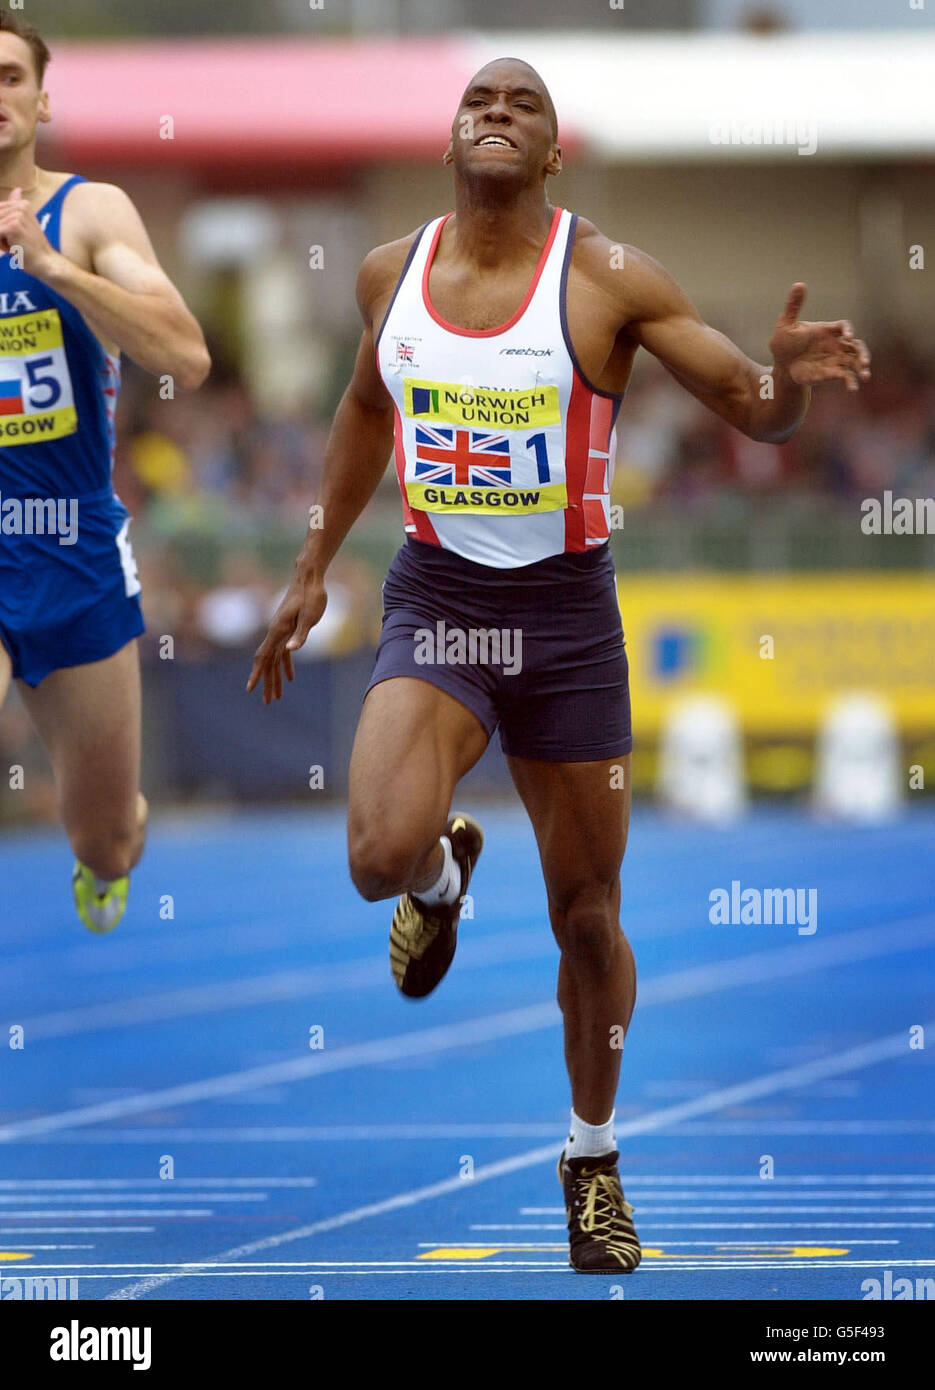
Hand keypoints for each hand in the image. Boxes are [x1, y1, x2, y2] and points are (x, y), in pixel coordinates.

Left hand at [0, 186, 56, 278]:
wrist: (44, 261)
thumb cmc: (32, 247)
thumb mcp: (23, 224)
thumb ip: (15, 207)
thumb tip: (16, 189)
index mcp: (22, 204)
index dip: (2, 227)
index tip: (14, 236)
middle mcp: (20, 206)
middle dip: (1, 234)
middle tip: (15, 243)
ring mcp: (17, 215)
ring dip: (1, 240)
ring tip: (15, 245)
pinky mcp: (13, 226)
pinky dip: (1, 244)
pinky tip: (13, 248)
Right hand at [246, 576, 326, 704]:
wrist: (309, 578)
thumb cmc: (311, 596)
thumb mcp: (310, 616)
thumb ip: (300, 634)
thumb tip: (290, 650)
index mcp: (278, 631)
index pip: (263, 657)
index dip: (256, 673)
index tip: (250, 689)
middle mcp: (276, 632)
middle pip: (268, 663)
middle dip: (267, 683)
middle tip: (267, 702)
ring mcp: (281, 631)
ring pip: (275, 659)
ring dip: (275, 678)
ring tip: (277, 696)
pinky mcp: (289, 629)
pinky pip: (284, 652)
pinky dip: (285, 665)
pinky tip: (290, 677)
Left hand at [769, 283, 870, 392]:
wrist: (781, 365)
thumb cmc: (783, 343)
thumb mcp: (786, 324)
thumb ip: (793, 306)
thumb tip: (799, 284)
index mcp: (827, 331)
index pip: (843, 327)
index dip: (848, 329)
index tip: (847, 336)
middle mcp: (835, 344)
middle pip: (856, 346)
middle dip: (863, 353)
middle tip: (865, 361)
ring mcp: (835, 359)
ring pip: (855, 362)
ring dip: (862, 368)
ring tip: (865, 375)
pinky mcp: (832, 373)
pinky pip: (845, 376)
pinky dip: (850, 382)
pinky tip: (852, 389)